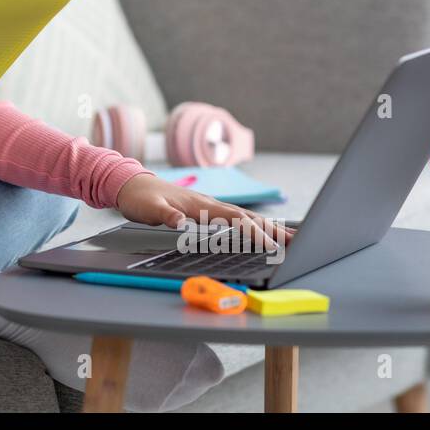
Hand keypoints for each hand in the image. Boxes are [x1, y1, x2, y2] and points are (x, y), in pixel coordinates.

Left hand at [114, 172, 294, 250]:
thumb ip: (165, 215)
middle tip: (299, 240)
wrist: (131, 184)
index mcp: (201, 204)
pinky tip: (260, 232)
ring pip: (244, 216)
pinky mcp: (204, 210)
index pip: (235, 219)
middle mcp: (209, 203)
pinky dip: (251, 225)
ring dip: (267, 227)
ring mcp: (208, 206)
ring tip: (289, 237)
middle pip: (248, 217)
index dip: (254, 233)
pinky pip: (234, 218)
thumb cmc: (141, 198)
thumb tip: (179, 223)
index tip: (272, 245)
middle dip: (273, 229)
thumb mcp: (148, 209)